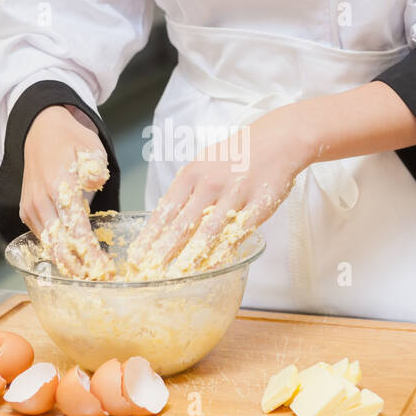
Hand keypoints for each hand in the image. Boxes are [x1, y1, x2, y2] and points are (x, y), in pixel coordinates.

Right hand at [20, 105, 111, 278]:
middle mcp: (40, 200)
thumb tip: (93, 181)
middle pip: (58, 243)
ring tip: (87, 274)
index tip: (104, 268)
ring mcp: (31, 207)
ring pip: (48, 244)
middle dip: (78, 265)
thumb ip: (94, 167)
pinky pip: (41, 237)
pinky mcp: (26, 211)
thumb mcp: (90, 146)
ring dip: (67, 261)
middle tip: (99, 278)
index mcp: (58, 185)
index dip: (89, 251)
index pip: (75, 227)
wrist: (40, 131)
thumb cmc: (70, 141)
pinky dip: (56, 250)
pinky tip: (72, 260)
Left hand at [128, 106, 313, 275]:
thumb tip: (163, 221)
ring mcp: (235, 194)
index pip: (165, 210)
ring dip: (191, 255)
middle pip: (182, 223)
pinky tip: (212, 266)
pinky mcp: (259, 205)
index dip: (150, 236)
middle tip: (150, 271)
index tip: (138, 256)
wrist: (277, 140)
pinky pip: (238, 232)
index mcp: (192, 174)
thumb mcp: (203, 165)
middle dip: (163, 250)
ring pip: (209, 230)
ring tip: (177, 274)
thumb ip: (185, 192)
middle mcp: (210, 184)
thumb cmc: (236, 156)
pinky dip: (224, 250)